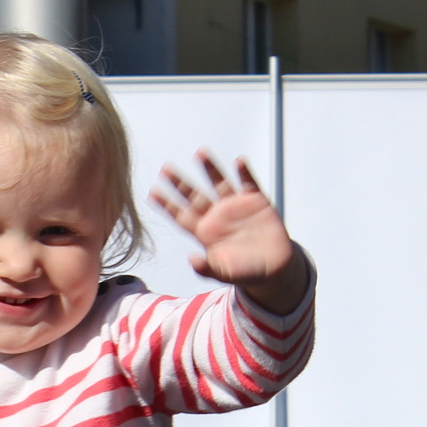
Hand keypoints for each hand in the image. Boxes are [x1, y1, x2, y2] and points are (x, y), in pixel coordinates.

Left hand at [149, 152, 305, 311]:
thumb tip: (191, 260)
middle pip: (194, 196)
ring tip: (200, 153)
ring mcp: (235, 206)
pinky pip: (249, 183)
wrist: (273, 268)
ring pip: (219, 184)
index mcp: (204, 232)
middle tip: (165, 169)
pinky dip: (244, 173)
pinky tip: (238, 162)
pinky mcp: (256, 202)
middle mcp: (216, 216)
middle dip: (180, 183)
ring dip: (210, 169)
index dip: (167, 205)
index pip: (181, 215)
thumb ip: (207, 268)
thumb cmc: (244, 271)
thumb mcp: (224, 273)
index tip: (153, 193)